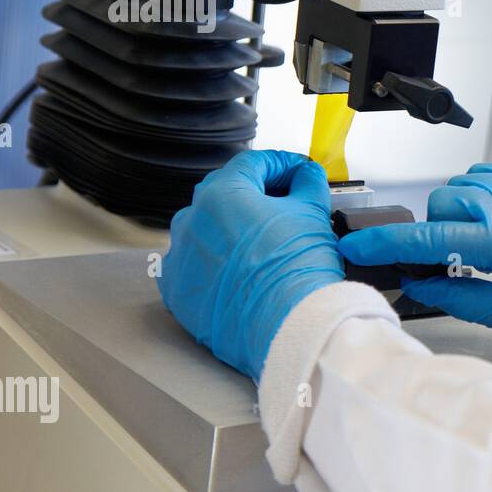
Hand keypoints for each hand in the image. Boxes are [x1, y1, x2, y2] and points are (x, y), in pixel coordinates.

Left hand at [158, 150, 344, 381]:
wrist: (288, 328)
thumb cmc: (298, 271)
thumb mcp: (313, 214)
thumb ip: (308, 183)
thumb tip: (306, 176)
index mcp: (221, 193)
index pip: (253, 164)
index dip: (283, 165)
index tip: (299, 173)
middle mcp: (191, 220)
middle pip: (226, 195)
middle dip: (257, 197)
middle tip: (288, 207)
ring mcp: (180, 257)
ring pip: (208, 231)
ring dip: (234, 230)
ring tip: (267, 246)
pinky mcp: (177, 292)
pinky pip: (196, 266)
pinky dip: (217, 264)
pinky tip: (244, 273)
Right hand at [338, 163, 491, 341]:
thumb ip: (461, 298)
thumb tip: (419, 285)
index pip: (434, 236)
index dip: (389, 244)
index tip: (357, 248)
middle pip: (442, 201)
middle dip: (436, 233)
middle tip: (454, 266)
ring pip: (462, 185)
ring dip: (458, 216)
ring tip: (484, 251)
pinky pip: (488, 177)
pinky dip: (481, 201)